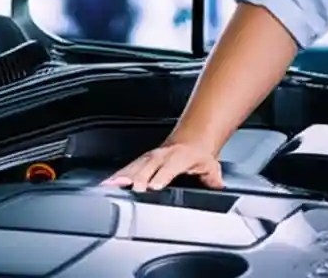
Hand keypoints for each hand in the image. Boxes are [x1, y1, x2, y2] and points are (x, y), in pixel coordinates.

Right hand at [100, 140, 223, 190]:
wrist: (192, 138)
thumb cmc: (199, 156)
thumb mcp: (211, 167)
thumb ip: (214, 179)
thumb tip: (220, 187)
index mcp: (179, 158)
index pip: (169, 168)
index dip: (161, 176)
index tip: (153, 186)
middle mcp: (162, 156)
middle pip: (148, 168)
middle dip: (139, 178)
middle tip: (132, 189)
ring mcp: (150, 157)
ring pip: (134, 167)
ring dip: (123, 176)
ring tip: (110, 185)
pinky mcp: (141, 161)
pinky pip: (127, 169)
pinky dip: (117, 177)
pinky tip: (107, 184)